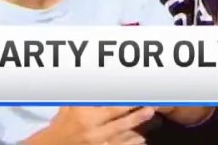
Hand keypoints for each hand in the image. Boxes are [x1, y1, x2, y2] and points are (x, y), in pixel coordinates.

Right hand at [32, 106, 156, 144]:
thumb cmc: (63, 122)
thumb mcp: (71, 104)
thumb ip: (87, 94)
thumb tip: (101, 79)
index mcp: (84, 114)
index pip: (111, 105)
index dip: (127, 100)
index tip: (138, 94)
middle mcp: (91, 130)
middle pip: (120, 121)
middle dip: (138, 114)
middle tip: (152, 106)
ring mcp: (97, 144)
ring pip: (123, 137)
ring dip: (139, 129)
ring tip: (154, 121)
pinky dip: (132, 143)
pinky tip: (142, 139)